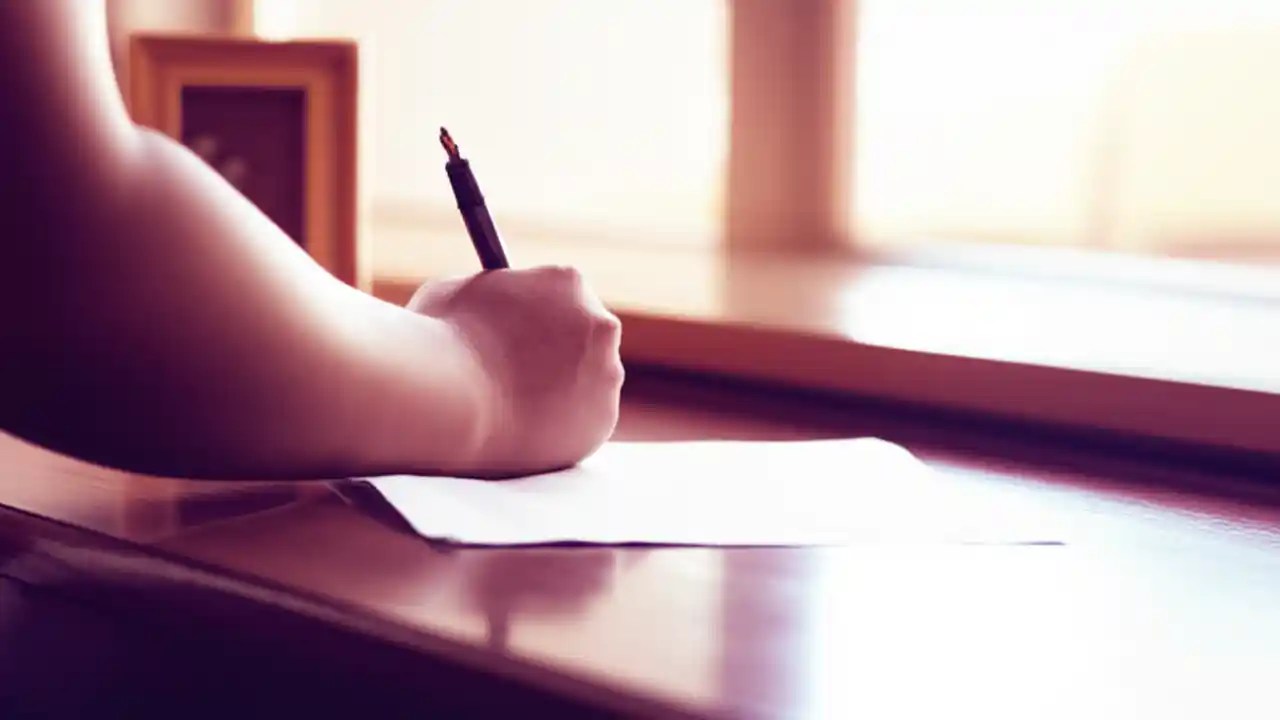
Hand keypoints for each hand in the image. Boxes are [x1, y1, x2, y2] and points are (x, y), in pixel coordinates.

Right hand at [407, 266, 623, 476]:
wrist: (450, 403)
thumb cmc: (440, 342)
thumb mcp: (455, 293)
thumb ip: (487, 294)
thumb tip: (485, 302)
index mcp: (566, 281)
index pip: (559, 294)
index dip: (534, 315)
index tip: (517, 332)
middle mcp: (599, 325)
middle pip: (584, 337)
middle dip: (558, 354)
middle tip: (523, 373)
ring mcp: (606, 376)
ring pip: (587, 384)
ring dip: (561, 392)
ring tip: (515, 407)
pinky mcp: (601, 423)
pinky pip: (580, 424)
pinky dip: (558, 429)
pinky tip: (525, 431)